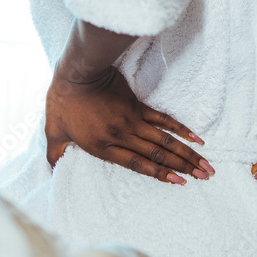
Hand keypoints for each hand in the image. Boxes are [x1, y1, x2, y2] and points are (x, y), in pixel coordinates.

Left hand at [45, 66, 213, 183]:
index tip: (180, 183)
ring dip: (188, 154)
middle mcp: (123, 136)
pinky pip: (164, 120)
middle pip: (159, 155)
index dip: (161, 174)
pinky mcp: (138, 106)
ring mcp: (133, 121)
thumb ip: (54, 153)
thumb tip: (50, 171)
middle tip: (205, 177)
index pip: (139, 165)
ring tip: (206, 165)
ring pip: (166, 141)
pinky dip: (181, 129)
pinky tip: (197, 139)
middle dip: (184, 167)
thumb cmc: (62, 102)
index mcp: (104, 147)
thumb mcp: (52, 131)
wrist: (77, 73)